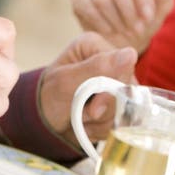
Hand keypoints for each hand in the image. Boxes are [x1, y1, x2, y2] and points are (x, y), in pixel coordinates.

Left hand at [39, 32, 137, 146]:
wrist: (43, 120)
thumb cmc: (49, 95)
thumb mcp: (67, 82)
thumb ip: (97, 69)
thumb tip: (131, 53)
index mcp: (95, 46)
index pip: (123, 67)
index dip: (112, 93)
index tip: (93, 109)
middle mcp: (109, 61)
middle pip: (128, 90)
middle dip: (104, 110)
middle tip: (82, 114)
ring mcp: (115, 83)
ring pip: (126, 109)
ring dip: (101, 121)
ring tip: (80, 118)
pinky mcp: (117, 102)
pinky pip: (123, 121)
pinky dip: (103, 128)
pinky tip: (88, 124)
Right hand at [69, 0, 172, 52]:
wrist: (124, 30)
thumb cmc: (145, 13)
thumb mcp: (160, 6)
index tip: (148, 17)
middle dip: (129, 10)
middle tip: (138, 28)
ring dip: (116, 19)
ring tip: (127, 30)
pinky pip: (86, 7)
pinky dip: (101, 22)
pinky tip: (111, 30)